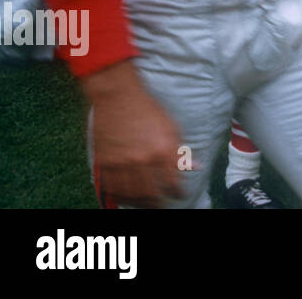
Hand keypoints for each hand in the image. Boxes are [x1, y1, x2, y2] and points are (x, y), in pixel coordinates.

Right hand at [82, 61, 185, 207]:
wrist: (118, 96)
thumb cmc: (148, 109)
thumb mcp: (172, 127)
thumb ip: (181, 151)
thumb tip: (196, 167)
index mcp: (161, 150)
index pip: (172, 182)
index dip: (178, 192)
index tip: (181, 194)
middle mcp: (141, 159)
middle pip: (150, 193)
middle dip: (159, 203)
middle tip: (163, 205)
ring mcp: (120, 162)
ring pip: (130, 194)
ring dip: (139, 203)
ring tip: (146, 204)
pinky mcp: (104, 161)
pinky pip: (111, 187)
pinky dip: (119, 196)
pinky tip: (126, 198)